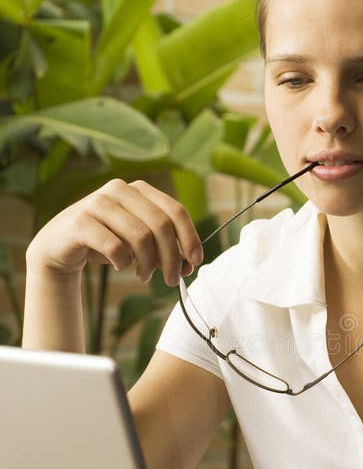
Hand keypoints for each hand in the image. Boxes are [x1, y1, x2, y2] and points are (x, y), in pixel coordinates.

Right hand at [26, 178, 203, 285]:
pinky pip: (114, 246)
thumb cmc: (106, 241)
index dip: (190, 237)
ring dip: (148, 263)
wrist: (61, 245)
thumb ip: (164, 248)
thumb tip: (188, 264)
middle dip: (171, 257)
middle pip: (161, 225)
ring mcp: (98, 202)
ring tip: (144, 276)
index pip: (175, 210)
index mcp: (139, 189)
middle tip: (172, 279)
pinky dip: (123, 262)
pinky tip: (121, 266)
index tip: (194, 261)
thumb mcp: (139, 243)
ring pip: (140, 236)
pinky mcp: (80, 221)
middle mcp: (120, 189)